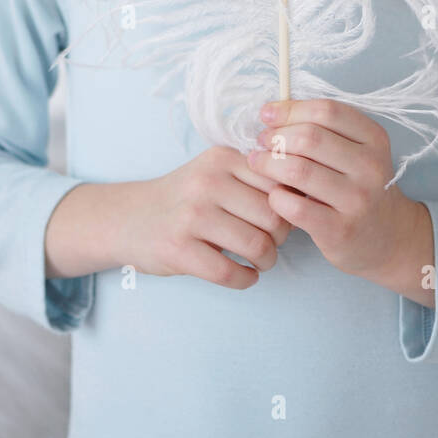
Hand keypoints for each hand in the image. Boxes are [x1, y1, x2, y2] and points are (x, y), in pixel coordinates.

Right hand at [45, 147, 290, 290]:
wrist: (129, 218)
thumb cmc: (186, 197)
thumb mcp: (216, 172)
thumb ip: (255, 177)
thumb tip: (307, 196)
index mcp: (222, 158)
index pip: (280, 182)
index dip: (290, 204)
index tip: (283, 216)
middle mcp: (207, 182)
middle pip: (274, 216)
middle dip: (282, 237)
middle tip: (273, 243)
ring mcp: (191, 216)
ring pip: (257, 246)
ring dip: (267, 261)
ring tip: (261, 261)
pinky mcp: (179, 250)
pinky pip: (231, 273)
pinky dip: (246, 280)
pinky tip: (244, 275)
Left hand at [247, 99, 434, 304]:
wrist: (388, 239)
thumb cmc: (359, 188)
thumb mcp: (355, 152)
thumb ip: (322, 130)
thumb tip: (271, 113)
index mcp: (374, 139)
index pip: (327, 111)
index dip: (290, 110)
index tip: (267, 115)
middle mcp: (371, 167)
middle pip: (310, 138)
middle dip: (276, 136)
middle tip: (261, 142)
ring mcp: (357, 200)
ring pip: (299, 170)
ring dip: (268, 163)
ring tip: (257, 162)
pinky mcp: (341, 230)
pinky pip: (295, 207)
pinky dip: (276, 197)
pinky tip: (274, 195)